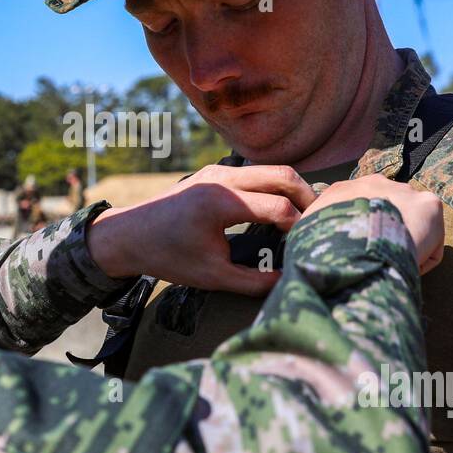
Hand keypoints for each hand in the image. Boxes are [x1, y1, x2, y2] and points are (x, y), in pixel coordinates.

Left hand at [88, 164, 315, 295]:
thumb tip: (291, 283)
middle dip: (309, 198)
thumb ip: (254, 282)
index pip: (278, 207)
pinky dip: (275, 186)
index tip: (310, 245)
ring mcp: (219, 170)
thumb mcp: (212, 276)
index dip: (300, 227)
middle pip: (284, 175)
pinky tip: (282, 210)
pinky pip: (256, 172)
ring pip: (272, 169)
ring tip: (307, 217)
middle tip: (323, 222)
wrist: (129, 235)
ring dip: (293, 189)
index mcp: (221, 202)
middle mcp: (222, 178)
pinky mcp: (216, 171)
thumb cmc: (168, 257)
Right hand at [302, 174, 444, 272]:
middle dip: (384, 236)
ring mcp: (404, 191)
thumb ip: (310, 233)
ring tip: (393, 269)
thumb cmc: (322, 241)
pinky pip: (430, 243)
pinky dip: (422, 260)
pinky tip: (408, 269)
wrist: (351, 238)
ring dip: (403, 247)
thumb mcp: (304, 233)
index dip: (358, 234)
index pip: (355, 210)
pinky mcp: (430, 205)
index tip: (356, 255)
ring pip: (409, 228)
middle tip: (376, 262)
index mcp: (343, 189)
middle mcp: (375, 182)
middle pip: (386, 214)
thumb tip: (304, 250)